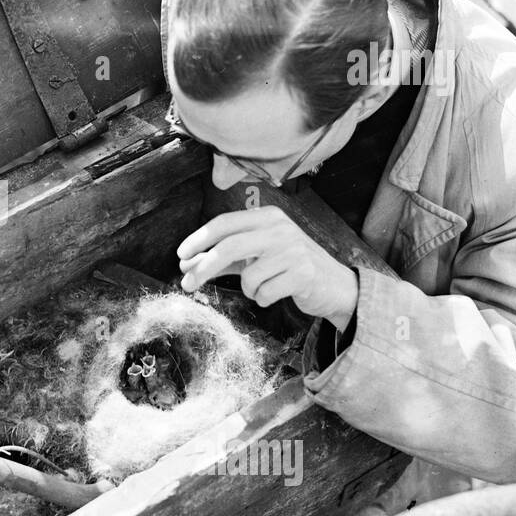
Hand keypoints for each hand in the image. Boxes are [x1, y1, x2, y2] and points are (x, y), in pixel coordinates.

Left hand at [177, 207, 358, 330]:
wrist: (335, 285)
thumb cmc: (288, 268)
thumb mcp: (254, 257)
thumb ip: (222, 259)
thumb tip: (185, 265)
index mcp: (267, 216)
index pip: (224, 223)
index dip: (199, 239)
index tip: (180, 255)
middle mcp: (280, 228)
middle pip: (229, 247)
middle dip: (204, 268)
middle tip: (186, 284)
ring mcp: (293, 249)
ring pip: (248, 277)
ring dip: (249, 289)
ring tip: (265, 286)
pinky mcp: (303, 273)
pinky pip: (264, 293)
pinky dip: (264, 299)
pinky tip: (279, 292)